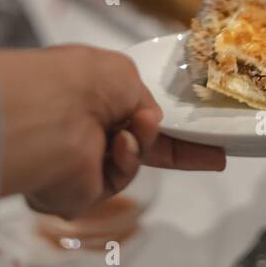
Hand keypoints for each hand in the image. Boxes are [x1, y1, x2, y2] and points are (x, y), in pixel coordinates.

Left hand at [0, 45, 224, 218]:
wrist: (49, 110)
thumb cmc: (82, 81)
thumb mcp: (126, 75)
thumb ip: (143, 99)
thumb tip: (146, 120)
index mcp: (90, 96)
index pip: (134, 114)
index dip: (165, 124)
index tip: (202, 133)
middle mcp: (84, 130)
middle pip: (140, 148)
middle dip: (179, 151)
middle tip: (216, 155)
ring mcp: (80, 162)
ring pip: (130, 164)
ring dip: (139, 145)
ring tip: (131, 130)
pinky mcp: (78, 191)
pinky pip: (115, 181)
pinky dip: (122, 163)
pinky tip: (116, 145)